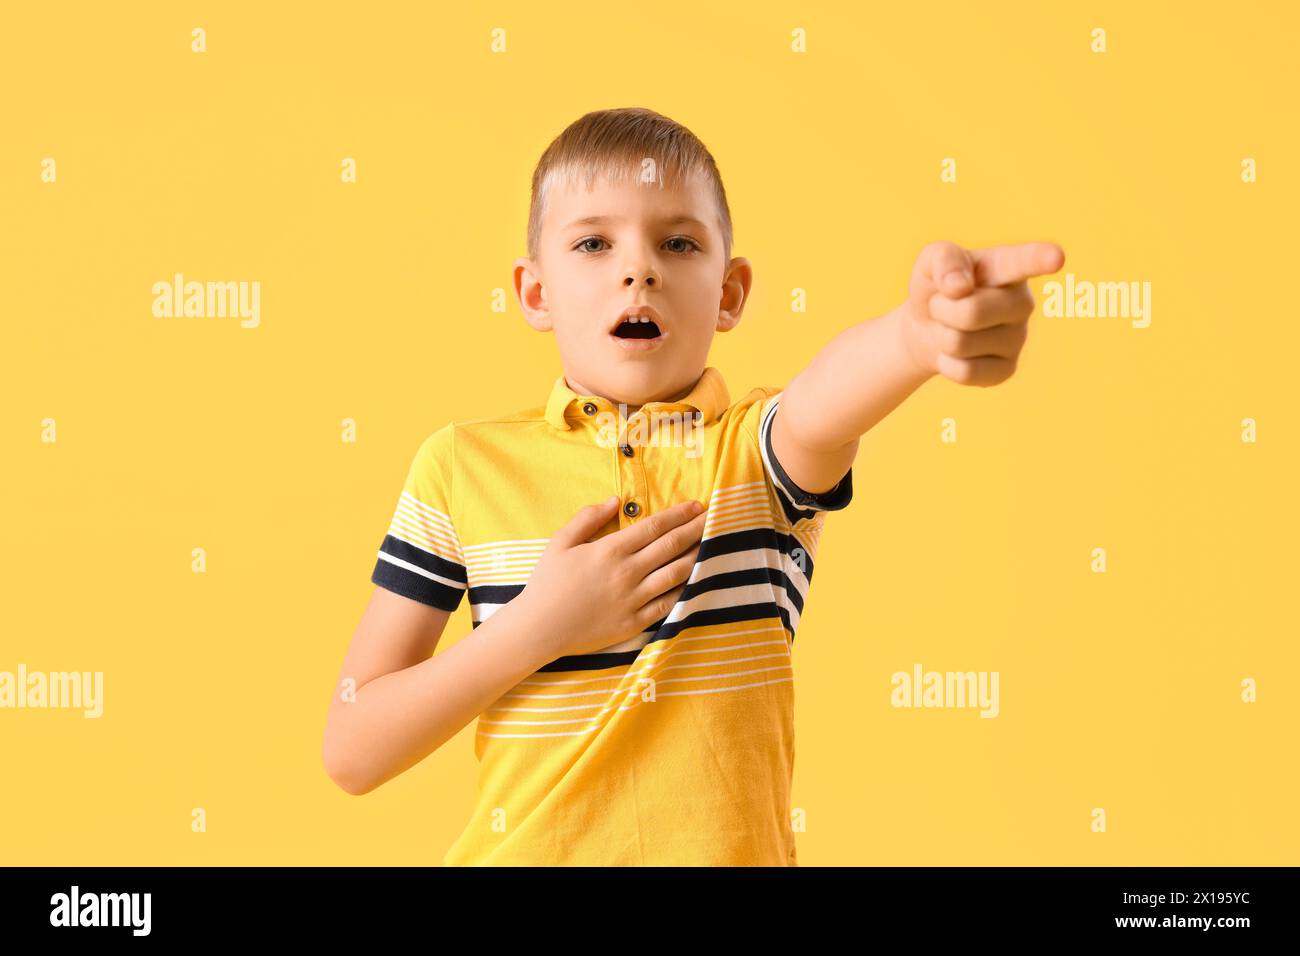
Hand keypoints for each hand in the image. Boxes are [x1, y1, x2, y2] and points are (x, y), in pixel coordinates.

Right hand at [517, 497, 707, 658]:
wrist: (539, 628)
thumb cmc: (547, 583)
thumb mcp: (560, 542)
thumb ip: (587, 518)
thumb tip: (614, 500)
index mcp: (610, 550)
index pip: (654, 527)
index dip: (678, 514)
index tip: (696, 505)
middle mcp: (627, 573)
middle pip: (671, 546)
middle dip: (695, 529)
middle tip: (713, 517)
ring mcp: (633, 599)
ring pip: (675, 573)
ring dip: (695, 555)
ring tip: (710, 543)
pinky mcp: (635, 622)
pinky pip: (667, 604)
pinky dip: (683, 589)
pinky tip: (693, 578)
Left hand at [900, 240, 1064, 385]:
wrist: (927, 327)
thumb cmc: (936, 288)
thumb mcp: (931, 261)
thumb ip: (943, 259)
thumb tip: (959, 287)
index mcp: (1006, 266)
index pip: (1024, 261)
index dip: (1040, 258)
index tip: (1056, 257)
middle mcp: (1021, 302)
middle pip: (971, 313)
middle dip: (940, 310)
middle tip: (941, 305)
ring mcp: (1018, 338)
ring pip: (960, 343)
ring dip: (941, 336)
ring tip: (950, 326)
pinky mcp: (1007, 370)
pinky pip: (964, 372)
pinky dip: (945, 363)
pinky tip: (955, 353)